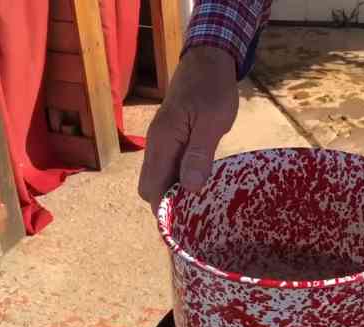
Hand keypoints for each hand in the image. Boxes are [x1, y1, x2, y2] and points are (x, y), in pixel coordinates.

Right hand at [138, 47, 238, 211]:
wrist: (208, 59)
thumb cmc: (212, 88)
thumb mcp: (211, 121)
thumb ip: (199, 154)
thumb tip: (188, 188)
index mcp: (162, 144)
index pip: (152, 190)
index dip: (164, 212)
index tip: (184, 230)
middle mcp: (157, 147)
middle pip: (152, 189)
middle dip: (169, 208)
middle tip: (197, 223)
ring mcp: (164, 143)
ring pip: (162, 180)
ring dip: (177, 196)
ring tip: (202, 212)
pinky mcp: (174, 140)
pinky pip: (172, 169)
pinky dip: (182, 182)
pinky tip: (202, 188)